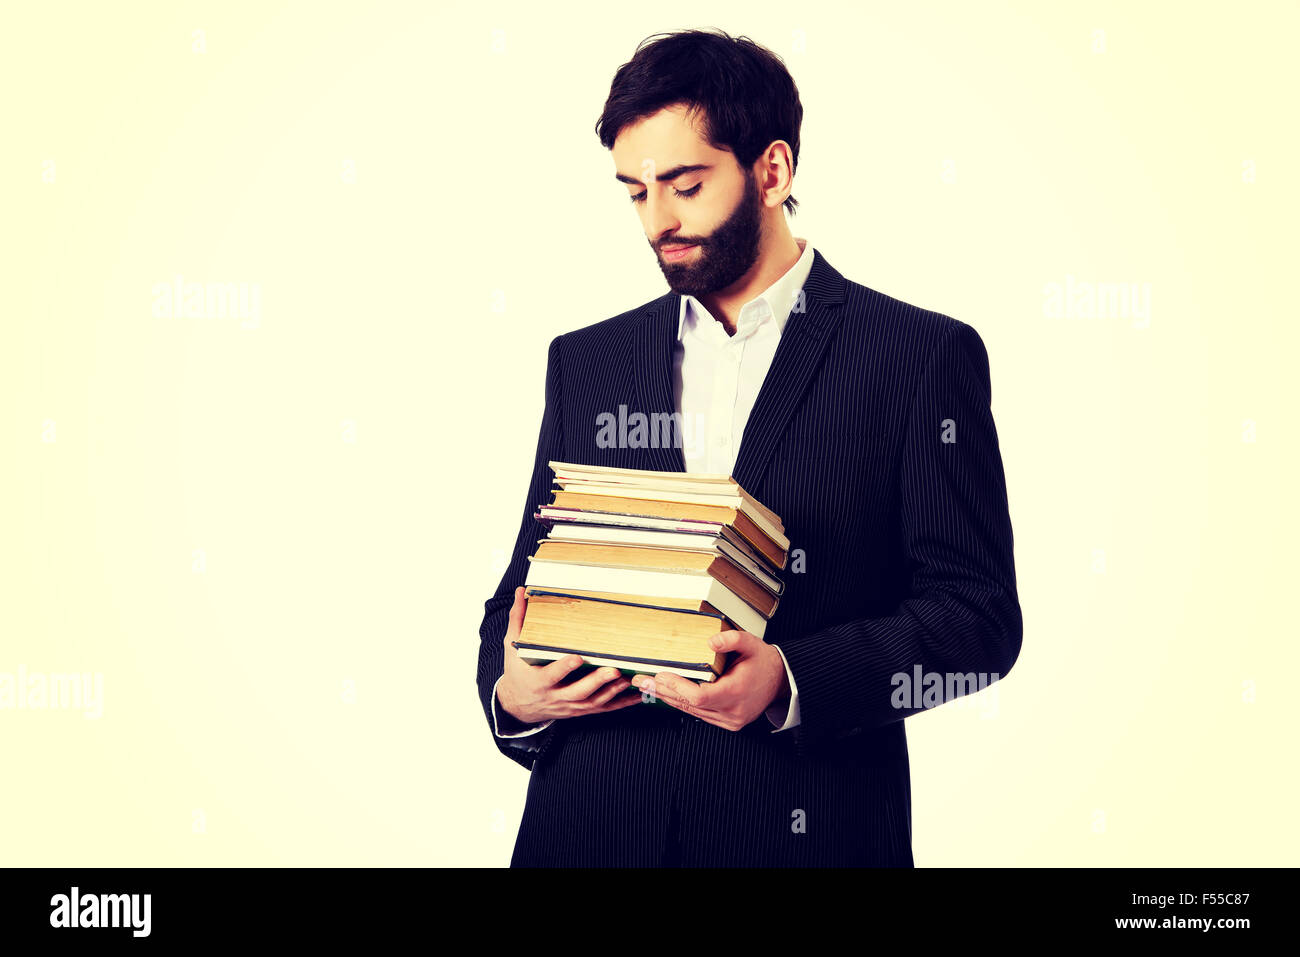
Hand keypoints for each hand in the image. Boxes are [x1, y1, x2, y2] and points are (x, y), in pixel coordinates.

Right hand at [496, 587, 643, 723]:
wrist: (519, 705)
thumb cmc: (518, 672)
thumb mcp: (512, 647)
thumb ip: (518, 620)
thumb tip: (520, 592)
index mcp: (539, 681)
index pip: (552, 675)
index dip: (564, 668)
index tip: (577, 658)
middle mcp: (555, 696)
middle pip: (578, 691)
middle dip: (596, 681)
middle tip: (612, 669)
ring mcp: (570, 706)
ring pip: (593, 701)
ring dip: (612, 691)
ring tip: (628, 677)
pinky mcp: (580, 709)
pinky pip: (603, 708)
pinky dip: (621, 702)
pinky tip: (637, 693)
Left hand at [630, 629, 788, 731]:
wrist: (781, 681)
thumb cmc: (764, 661)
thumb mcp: (751, 643)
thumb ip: (732, 639)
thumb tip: (710, 641)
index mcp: (736, 692)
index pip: (700, 696)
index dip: (678, 687)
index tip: (661, 675)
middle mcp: (732, 711)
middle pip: (690, 705)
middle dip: (663, 691)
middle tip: (641, 679)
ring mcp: (729, 720)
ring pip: (692, 711)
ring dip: (669, 698)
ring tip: (647, 686)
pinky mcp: (727, 722)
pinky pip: (699, 714)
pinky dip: (682, 703)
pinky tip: (667, 694)